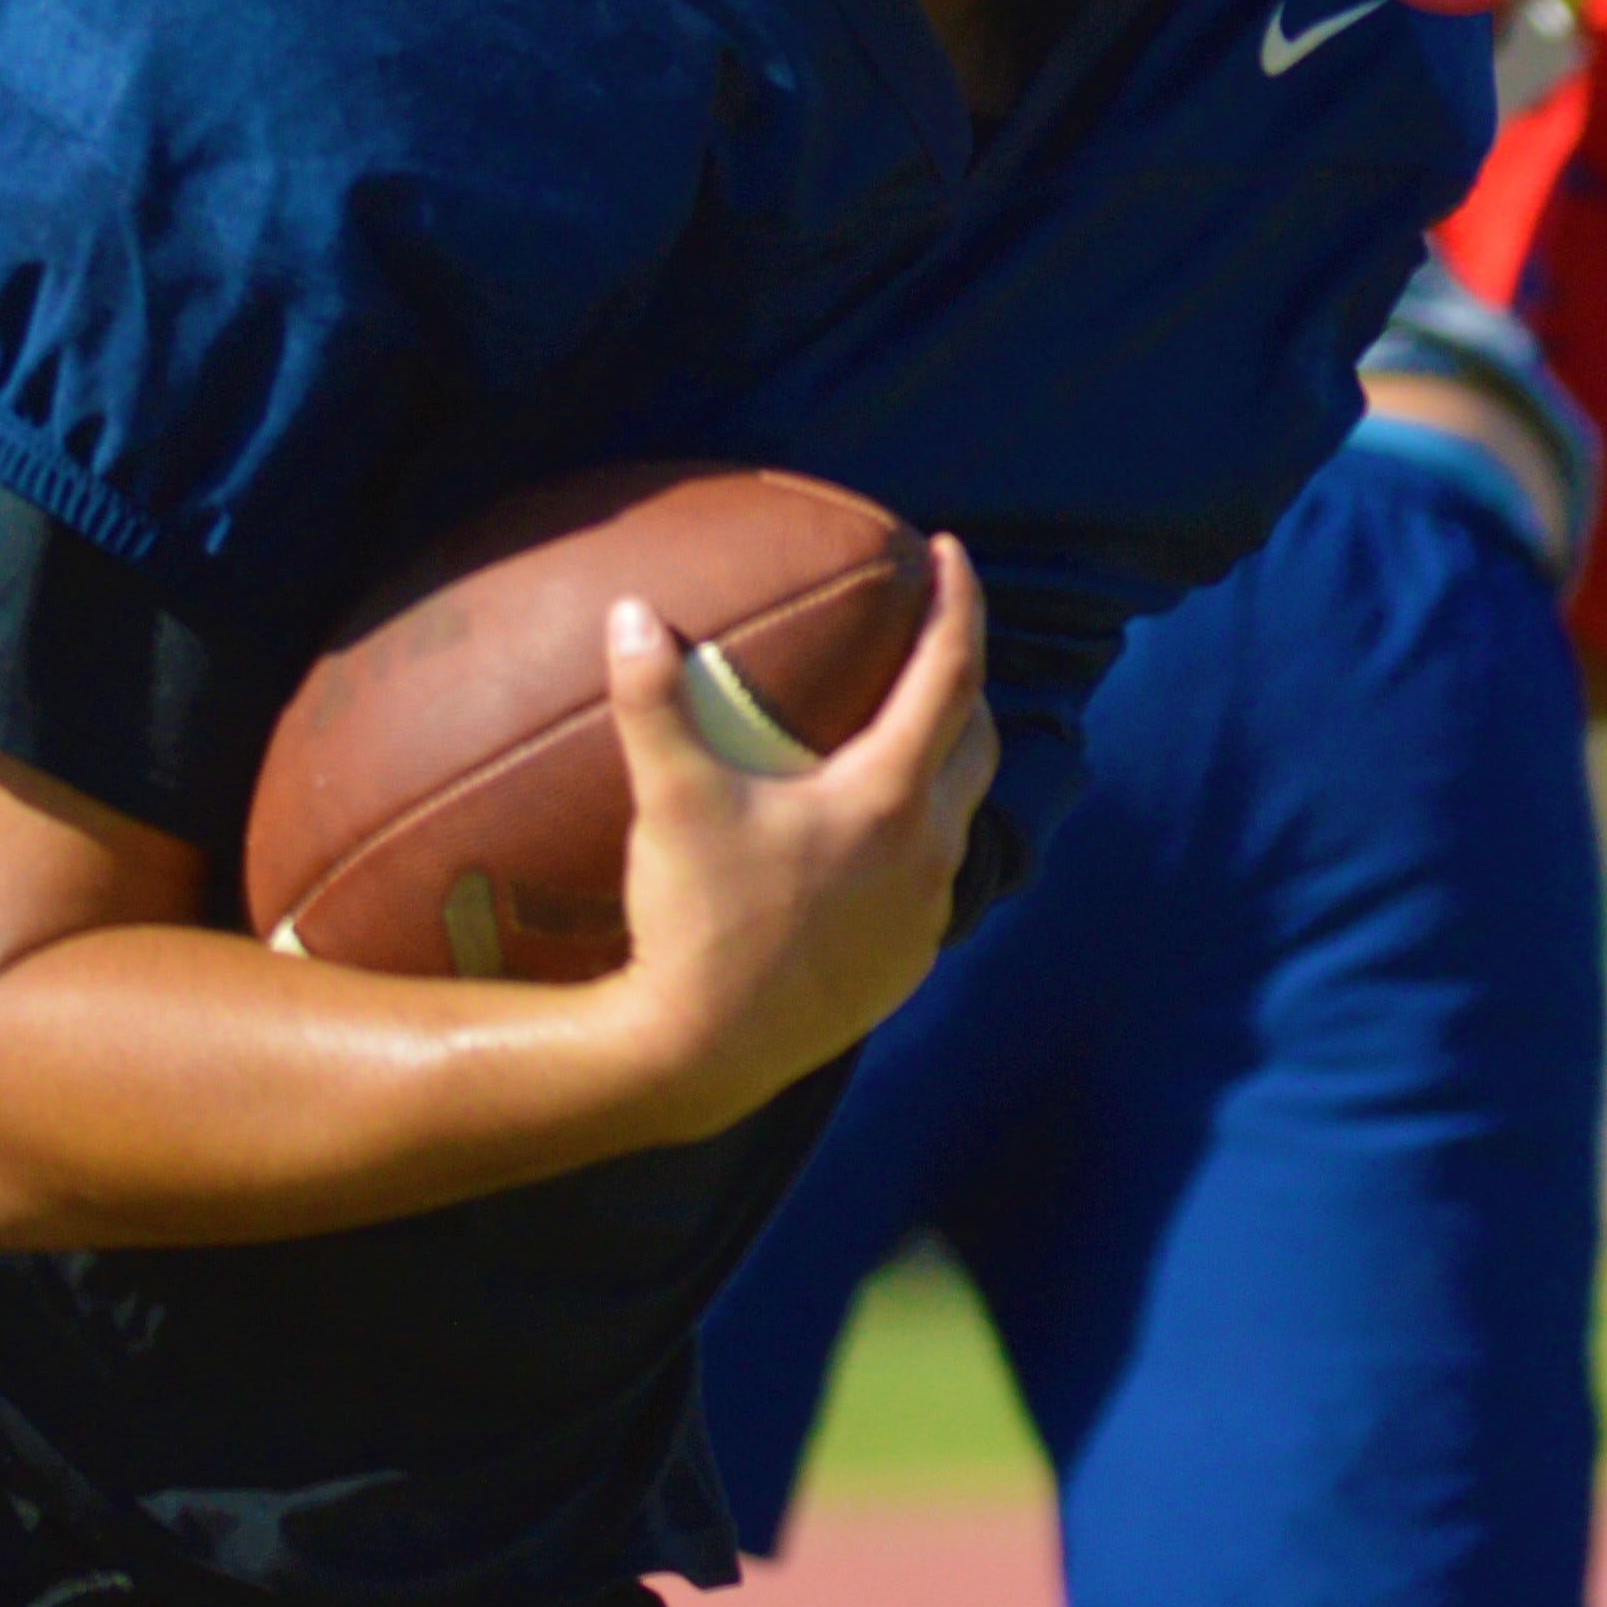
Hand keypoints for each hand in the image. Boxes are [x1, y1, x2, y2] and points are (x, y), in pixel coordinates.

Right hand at [592, 534, 994, 1142]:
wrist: (705, 1053)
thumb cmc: (694, 921)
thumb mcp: (671, 801)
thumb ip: (652, 701)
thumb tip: (630, 610)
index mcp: (887, 797)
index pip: (949, 674)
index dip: (961, 605)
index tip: (955, 553)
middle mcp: (927, 851)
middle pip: (976, 741)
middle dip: (965, 680)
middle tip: (935, 639)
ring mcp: (924, 914)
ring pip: (959, 815)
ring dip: (946, 763)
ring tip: (908, 734)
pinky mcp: (906, 964)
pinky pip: (931, 880)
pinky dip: (917, 838)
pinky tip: (873, 842)